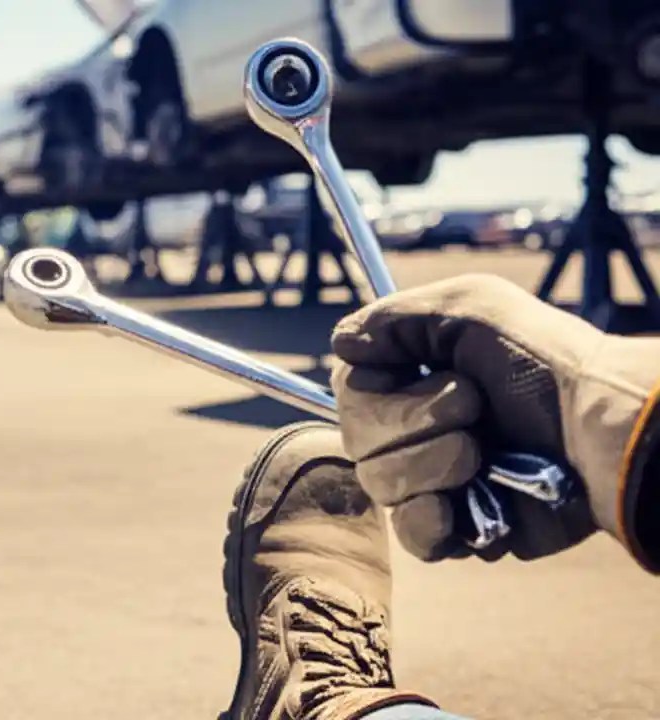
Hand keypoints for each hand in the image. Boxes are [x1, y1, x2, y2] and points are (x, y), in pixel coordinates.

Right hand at [329, 274, 659, 568]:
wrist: (603, 430)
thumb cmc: (545, 360)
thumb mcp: (470, 307)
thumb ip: (393, 317)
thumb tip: (340, 343)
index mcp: (412, 376)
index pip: (349, 391)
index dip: (378, 392)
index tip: (424, 372)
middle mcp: (414, 428)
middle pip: (357, 441)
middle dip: (413, 424)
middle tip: (474, 408)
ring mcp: (434, 480)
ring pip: (381, 487)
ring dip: (434, 464)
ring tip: (485, 453)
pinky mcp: (461, 528)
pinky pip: (412, 538)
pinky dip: (428, 522)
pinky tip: (456, 506)